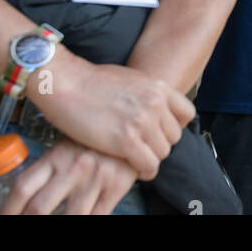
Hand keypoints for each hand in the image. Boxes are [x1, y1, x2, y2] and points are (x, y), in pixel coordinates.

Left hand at [0, 137, 136, 214]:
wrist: (136, 125)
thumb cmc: (96, 139)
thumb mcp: (69, 145)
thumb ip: (51, 167)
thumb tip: (27, 196)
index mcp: (56, 156)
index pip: (23, 187)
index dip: (8, 209)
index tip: (3, 217)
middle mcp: (73, 168)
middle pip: (39, 208)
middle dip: (27, 222)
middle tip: (21, 225)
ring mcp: (95, 179)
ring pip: (69, 218)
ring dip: (55, 225)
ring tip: (50, 226)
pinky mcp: (116, 188)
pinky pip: (96, 217)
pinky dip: (85, 223)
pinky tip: (79, 221)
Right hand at [27, 52, 193, 181]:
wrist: (64, 82)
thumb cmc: (89, 81)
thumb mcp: (130, 79)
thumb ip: (146, 94)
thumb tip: (153, 108)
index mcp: (158, 87)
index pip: (187, 114)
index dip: (174, 126)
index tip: (160, 132)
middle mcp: (155, 103)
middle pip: (174, 136)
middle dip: (159, 143)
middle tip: (142, 147)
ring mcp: (142, 121)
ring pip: (162, 153)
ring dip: (150, 158)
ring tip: (135, 158)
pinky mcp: (126, 140)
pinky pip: (149, 165)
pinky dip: (144, 171)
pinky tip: (134, 169)